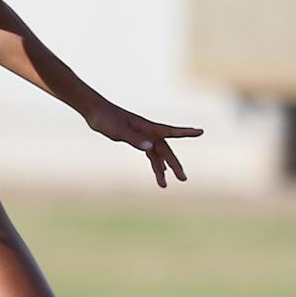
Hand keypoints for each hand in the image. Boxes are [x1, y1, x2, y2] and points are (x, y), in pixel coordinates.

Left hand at [83, 101, 202, 187]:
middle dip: (174, 164)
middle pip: (165, 150)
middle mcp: (148, 132)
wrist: (95, 111)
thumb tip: (150, 149)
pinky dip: (155, 163)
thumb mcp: (119, 131)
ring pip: (157, 154)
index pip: (171, 131)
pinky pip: (150, 153)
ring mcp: (142, 135)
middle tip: (183, 179)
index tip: (201, 132)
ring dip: (162, 168)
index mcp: (148, 127)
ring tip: (165, 185)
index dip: (186, 132)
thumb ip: (134, 139)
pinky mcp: (135, 139)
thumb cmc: (106, 118)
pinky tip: (159, 172)